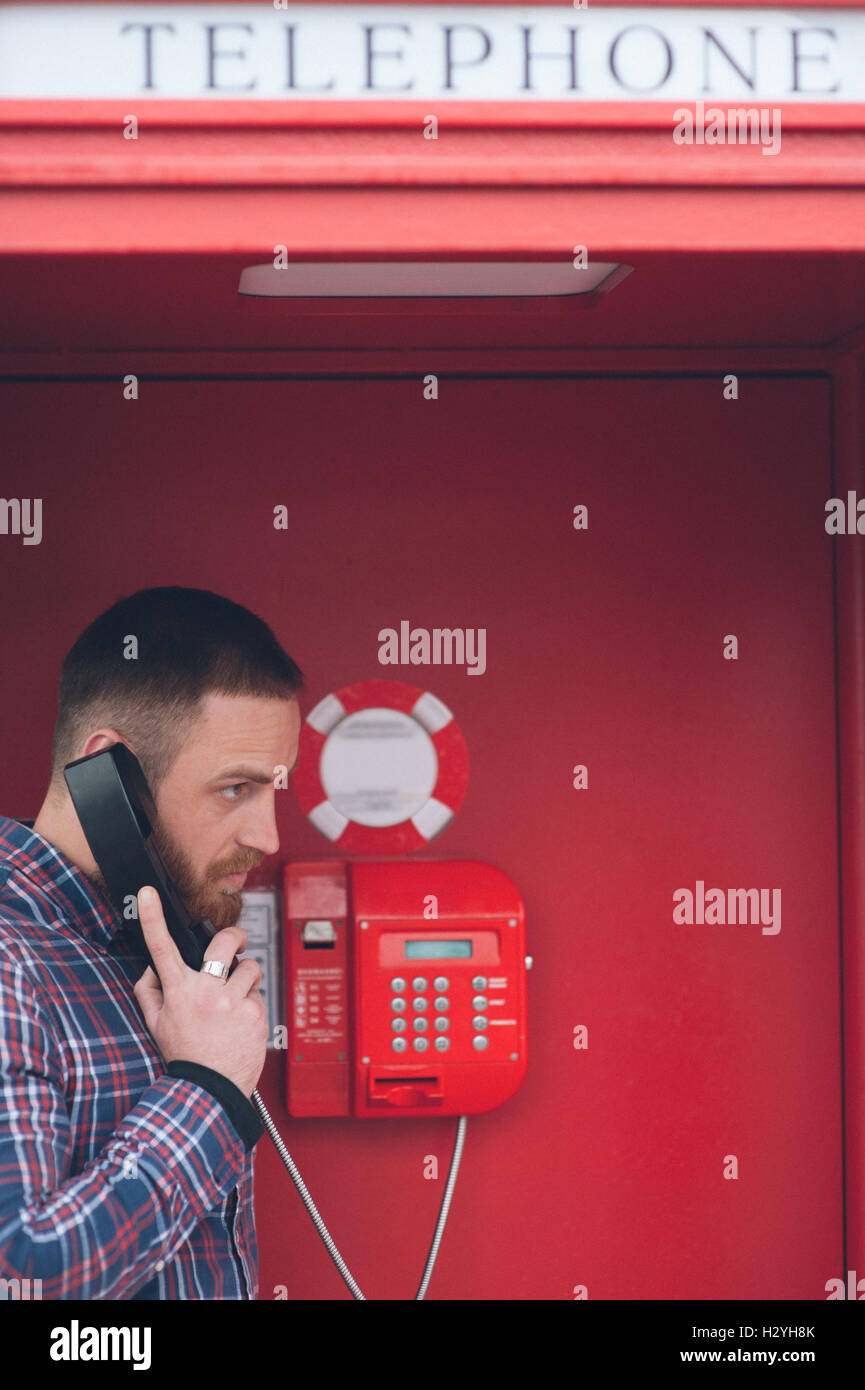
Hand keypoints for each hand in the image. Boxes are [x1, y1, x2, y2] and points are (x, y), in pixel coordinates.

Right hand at [133, 886, 267, 1098]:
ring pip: (249, 968)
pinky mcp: (255, 1013)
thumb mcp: (157, 1025)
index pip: (161, 948)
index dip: (152, 917)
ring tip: (235, 1001)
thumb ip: (150, 992)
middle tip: (236, 942)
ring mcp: (231, 1001)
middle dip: (235, 936)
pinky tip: (241, 1022)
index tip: (148, 893)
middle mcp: (205, 992)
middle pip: (224, 942)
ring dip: (246, 978)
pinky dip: (253, 1003)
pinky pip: (259, 993)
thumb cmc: (185, 1056)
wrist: (210, 1090)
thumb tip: (153, 966)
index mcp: (177, 992)